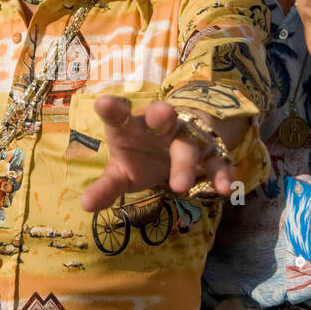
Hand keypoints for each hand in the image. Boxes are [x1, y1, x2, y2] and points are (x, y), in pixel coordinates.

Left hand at [80, 97, 238, 211]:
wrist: (176, 147)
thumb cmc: (140, 157)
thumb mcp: (121, 173)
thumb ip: (106, 187)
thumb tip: (85, 205)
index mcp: (131, 127)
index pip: (119, 116)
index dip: (113, 110)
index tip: (104, 104)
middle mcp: (160, 127)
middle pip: (161, 118)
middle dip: (161, 115)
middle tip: (162, 113)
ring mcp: (185, 138)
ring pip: (187, 146)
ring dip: (185, 163)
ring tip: (180, 186)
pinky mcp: (208, 155)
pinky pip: (216, 163)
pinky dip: (221, 175)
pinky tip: (225, 190)